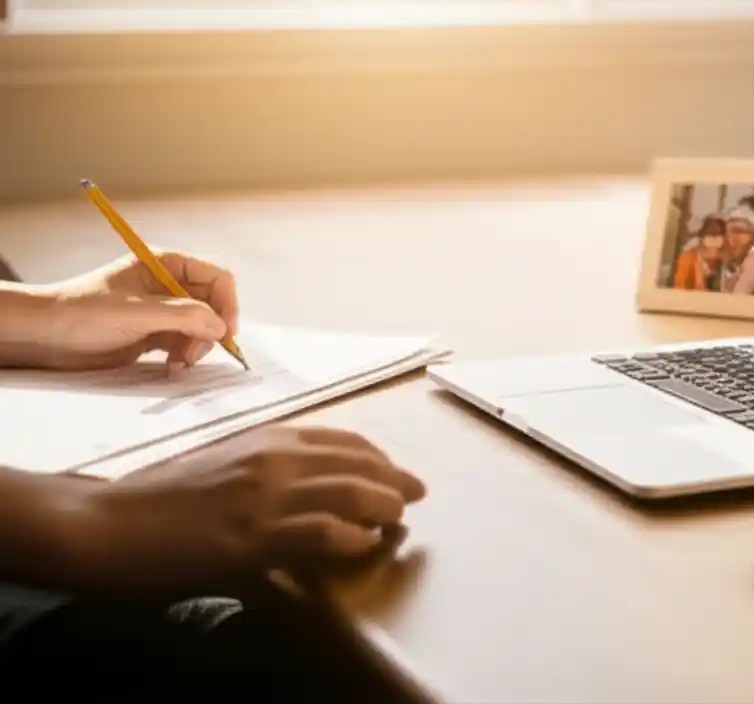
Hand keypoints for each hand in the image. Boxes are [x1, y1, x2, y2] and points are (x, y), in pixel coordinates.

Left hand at [40, 253, 237, 369]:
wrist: (47, 335)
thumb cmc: (85, 312)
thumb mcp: (137, 312)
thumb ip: (183, 316)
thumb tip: (222, 327)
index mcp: (165, 264)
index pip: (216, 278)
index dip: (226, 303)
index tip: (224, 332)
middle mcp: (168, 285)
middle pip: (213, 306)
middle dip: (209, 331)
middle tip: (193, 353)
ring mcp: (162, 310)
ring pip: (202, 328)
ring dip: (196, 347)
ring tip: (178, 363)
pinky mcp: (154, 333)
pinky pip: (185, 343)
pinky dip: (184, 356)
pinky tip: (171, 366)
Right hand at [72, 426, 425, 595]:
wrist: (108, 522)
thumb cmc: (159, 497)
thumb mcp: (223, 463)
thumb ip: (266, 466)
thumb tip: (306, 482)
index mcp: (266, 437)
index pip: (342, 440)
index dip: (377, 457)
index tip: (394, 471)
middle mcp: (273, 458)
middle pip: (356, 461)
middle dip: (393, 478)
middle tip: (416, 494)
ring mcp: (266, 495)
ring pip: (350, 491)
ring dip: (384, 505)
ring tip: (400, 518)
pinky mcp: (254, 535)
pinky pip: (322, 531)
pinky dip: (352, 537)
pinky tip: (365, 544)